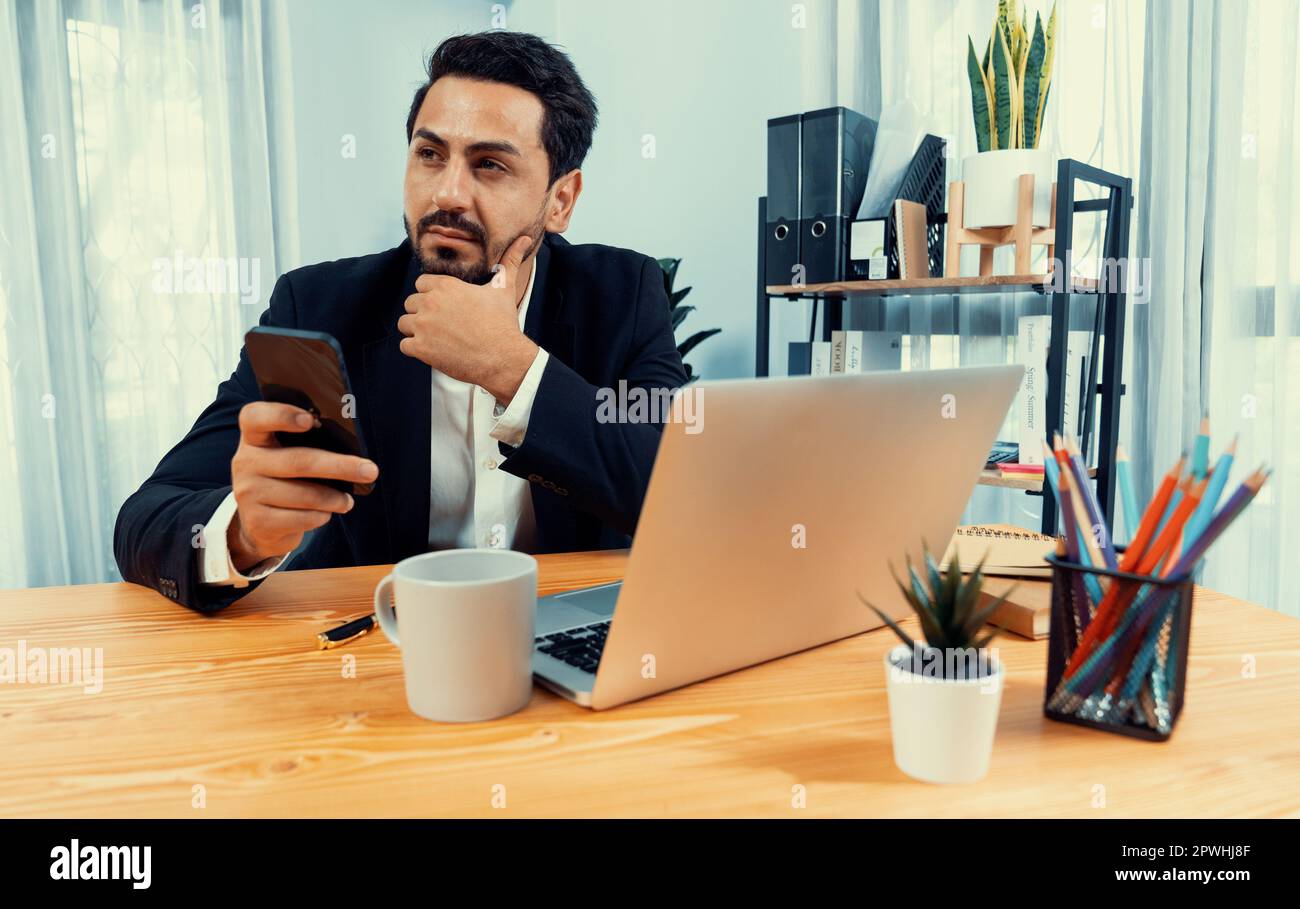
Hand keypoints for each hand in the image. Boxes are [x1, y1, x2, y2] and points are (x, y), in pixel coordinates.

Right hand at [227, 402, 378, 571]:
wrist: (259, 525)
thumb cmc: (283, 480)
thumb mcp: (283, 456)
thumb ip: (304, 445)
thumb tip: (353, 446)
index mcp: (253, 438)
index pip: (255, 417)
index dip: (281, 415)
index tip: (311, 420)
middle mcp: (245, 462)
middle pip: (298, 461)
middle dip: (340, 466)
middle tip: (370, 470)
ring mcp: (248, 493)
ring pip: (304, 495)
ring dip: (335, 498)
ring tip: (348, 501)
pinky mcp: (258, 521)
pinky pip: (302, 518)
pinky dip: (321, 516)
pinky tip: (326, 513)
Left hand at [397, 235, 539, 403]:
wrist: (503, 357)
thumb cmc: (503, 323)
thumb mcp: (504, 289)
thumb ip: (509, 261)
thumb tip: (525, 238)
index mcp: (445, 286)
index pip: (420, 284)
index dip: (431, 295)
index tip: (445, 307)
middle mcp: (430, 303)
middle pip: (410, 303)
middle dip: (422, 313)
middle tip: (442, 324)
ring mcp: (423, 326)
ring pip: (404, 323)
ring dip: (416, 331)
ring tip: (436, 338)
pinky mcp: (421, 348)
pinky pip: (404, 346)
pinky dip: (415, 349)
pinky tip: (433, 351)